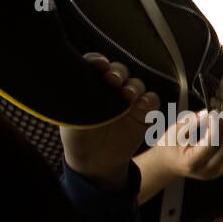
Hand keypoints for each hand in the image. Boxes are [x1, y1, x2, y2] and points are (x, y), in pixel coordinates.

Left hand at [59, 54, 159, 190]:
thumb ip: (77, 96)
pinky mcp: (144, 114)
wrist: (95, 160)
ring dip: (133, 87)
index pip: (96, 64)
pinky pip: (152, 100)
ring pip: (136, 84)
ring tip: (127, 96)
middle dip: (117, 72)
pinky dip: (150, 100)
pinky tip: (142, 106)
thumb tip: (78, 78)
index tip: (97, 65)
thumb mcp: (70, 114)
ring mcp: (128, 101)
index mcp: (91, 83)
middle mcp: (111, 89)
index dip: (98, 61)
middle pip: (119, 71)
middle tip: (112, 80)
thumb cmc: (78, 135)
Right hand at [152, 110, 222, 180]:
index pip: (211, 144)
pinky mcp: (221, 172)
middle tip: (215, 120)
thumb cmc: (169, 147)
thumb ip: (190, 122)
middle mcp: (205, 171)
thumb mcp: (173, 131)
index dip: (215, 127)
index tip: (213, 115)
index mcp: (191, 162)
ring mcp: (215, 174)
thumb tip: (207, 113)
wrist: (168, 163)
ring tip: (218, 130)